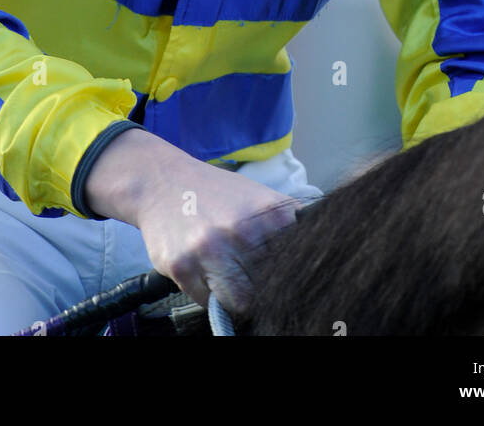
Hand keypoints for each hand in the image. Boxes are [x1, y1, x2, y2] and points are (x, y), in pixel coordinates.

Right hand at [83, 127, 299, 315]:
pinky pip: (206, 301)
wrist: (162, 181)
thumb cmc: (217, 193)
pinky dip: (208, 293)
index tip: (286, 280)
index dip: (291, 277)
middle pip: (269, 288)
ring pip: (240, 302)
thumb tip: (321, 255)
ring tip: (229, 277)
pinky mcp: (181, 266)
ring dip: (237, 297)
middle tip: (250, 275)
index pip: (296, 266)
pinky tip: (203, 269)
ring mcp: (210, 251)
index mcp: (269, 214)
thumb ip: (289, 225)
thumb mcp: (260, 199)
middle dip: (262, 287)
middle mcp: (241, 232)